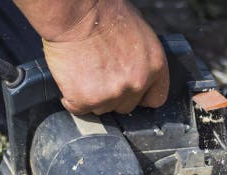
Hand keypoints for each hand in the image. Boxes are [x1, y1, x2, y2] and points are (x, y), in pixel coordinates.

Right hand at [16, 0, 168, 114]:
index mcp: (155, 66)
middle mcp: (138, 82)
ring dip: (92, 97)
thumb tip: (137, 71)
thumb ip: (142, 60)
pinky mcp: (87, 99)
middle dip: (114, 96)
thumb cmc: (104, 13)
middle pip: (126, 106)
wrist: (76, 12)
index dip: (140, 96)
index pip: (155, 98)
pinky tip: (71, 81)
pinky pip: (78, 109)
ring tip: (84, 73)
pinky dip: (71, 99)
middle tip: (100, 76)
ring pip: (102, 109)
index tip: (129, 93)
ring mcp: (113, 93)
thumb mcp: (140, 34)